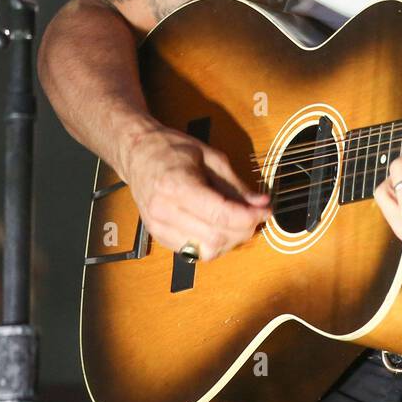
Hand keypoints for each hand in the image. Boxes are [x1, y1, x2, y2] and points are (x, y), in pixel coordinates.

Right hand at [122, 124, 271, 258]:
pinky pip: (193, 253)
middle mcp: (164, 210)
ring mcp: (158, 226)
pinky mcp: (159, 236)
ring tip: (238, 222)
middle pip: (216, 237)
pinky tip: (219, 227)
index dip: (249, 217)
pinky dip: (213, 244)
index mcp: (176, 186)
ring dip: (230, 241)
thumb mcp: (210, 157)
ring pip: (206, 251)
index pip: (220, 215)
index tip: (265, 210)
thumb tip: (260, 203)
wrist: (137, 153)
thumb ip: (235, 184)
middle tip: (256, 214)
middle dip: (244, 229)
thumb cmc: (171, 148)